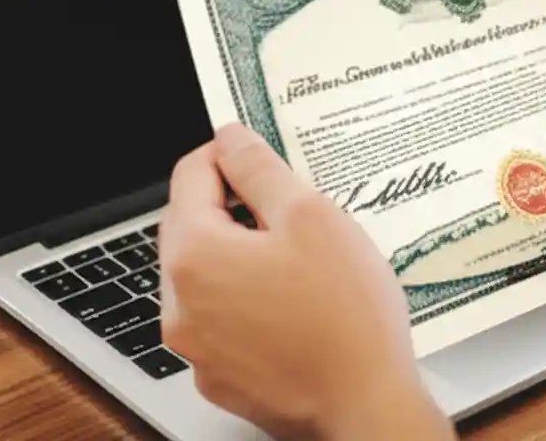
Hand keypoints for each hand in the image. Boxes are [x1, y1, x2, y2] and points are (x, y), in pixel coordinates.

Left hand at [160, 124, 453, 440]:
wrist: (365, 407)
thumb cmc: (345, 316)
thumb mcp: (311, 217)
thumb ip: (261, 170)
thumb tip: (230, 139)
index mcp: (194, 254)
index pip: (190, 176)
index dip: (228, 155)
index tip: (259, 155)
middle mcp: (180, 303)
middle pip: (193, 228)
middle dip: (237, 209)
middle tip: (294, 210)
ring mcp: (196, 347)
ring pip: (209, 277)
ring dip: (243, 259)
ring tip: (303, 264)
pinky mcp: (219, 377)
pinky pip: (224, 322)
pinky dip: (250, 304)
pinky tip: (298, 307)